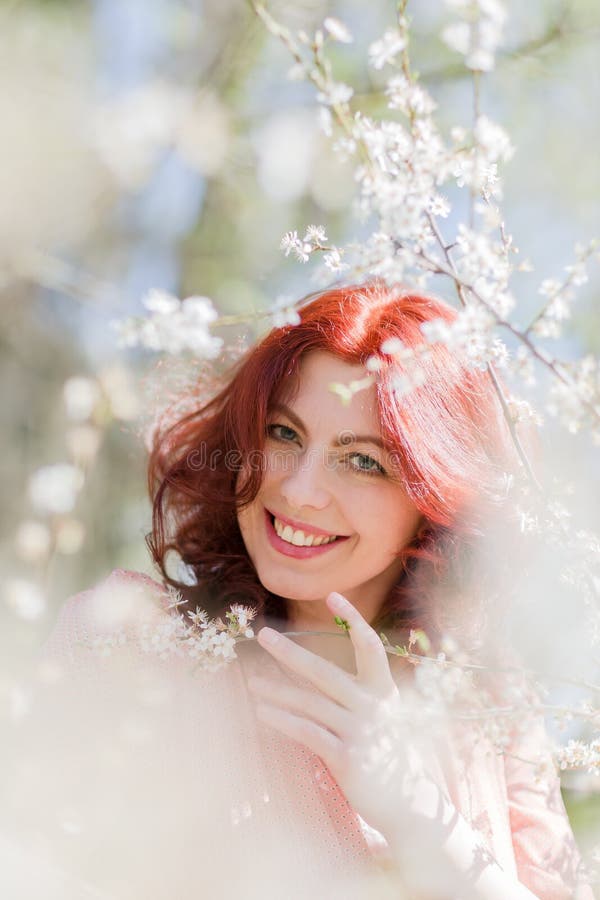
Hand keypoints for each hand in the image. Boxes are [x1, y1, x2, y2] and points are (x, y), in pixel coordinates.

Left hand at [249, 591, 452, 844]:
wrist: (412, 805)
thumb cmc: (390, 754)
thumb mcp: (383, 714)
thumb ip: (356, 692)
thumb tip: (314, 669)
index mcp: (384, 690)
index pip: (369, 644)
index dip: (352, 618)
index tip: (333, 595)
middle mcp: (374, 706)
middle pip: (325, 672)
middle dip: (290, 652)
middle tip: (262, 634)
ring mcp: (361, 732)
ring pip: (310, 704)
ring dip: (277, 691)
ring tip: (251, 683)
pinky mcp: (348, 758)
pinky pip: (308, 734)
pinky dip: (282, 721)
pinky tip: (261, 712)